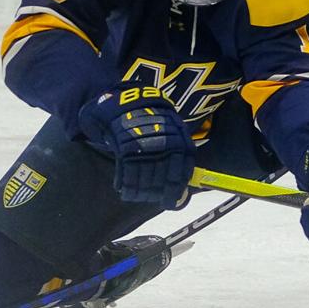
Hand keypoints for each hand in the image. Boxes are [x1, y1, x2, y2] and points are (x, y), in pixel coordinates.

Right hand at [79, 86, 194, 207]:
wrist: (130, 105)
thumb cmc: (155, 122)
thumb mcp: (175, 132)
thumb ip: (179, 157)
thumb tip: (183, 185)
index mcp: (181, 143)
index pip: (181, 175)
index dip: (174, 192)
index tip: (170, 202)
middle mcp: (166, 146)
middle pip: (162, 181)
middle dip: (156, 193)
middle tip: (152, 198)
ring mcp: (147, 148)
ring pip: (146, 180)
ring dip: (142, 192)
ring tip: (138, 196)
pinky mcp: (128, 149)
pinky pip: (129, 175)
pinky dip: (127, 185)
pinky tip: (126, 190)